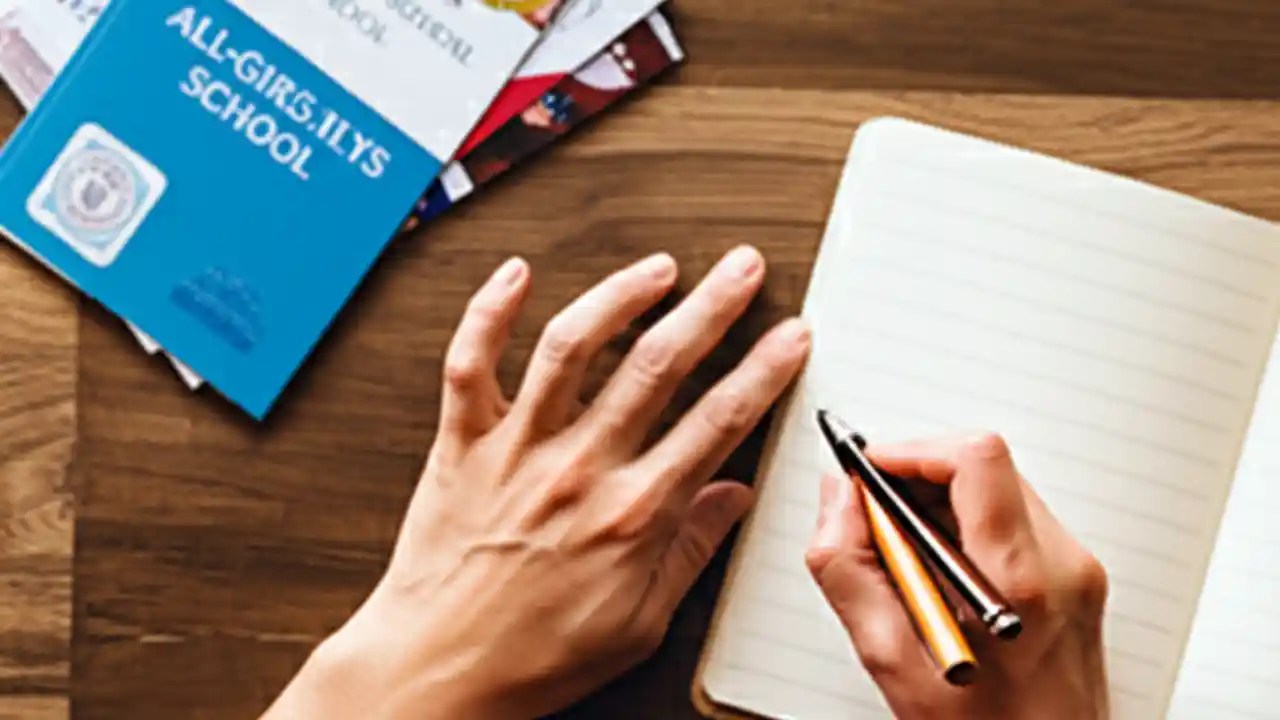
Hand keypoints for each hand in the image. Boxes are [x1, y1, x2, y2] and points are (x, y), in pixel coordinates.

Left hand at [264, 247, 809, 718]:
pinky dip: (490, 312)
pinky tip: (516, 274)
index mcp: (633, 513)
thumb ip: (691, 551)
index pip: (718, 420)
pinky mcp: (462, 444)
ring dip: (621, 295)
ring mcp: (517, 448)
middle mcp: (579, 467)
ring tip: (658, 268)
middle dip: (712, 307)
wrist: (439, 671)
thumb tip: (733, 497)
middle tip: (741, 269)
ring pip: (573, 345)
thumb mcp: (639, 622)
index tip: (788, 338)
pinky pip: (471, 363)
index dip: (763, 370)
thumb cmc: (534, 659)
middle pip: (658, 364)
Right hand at [805, 434, 1109, 719]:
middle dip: (916, 478)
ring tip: (904, 559)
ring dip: (937, 505)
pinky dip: (962, 529)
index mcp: (1019, 580)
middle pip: (984, 467)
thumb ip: (850, 569)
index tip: (868, 469)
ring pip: (996, 489)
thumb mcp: (892, 661)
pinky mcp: (1075, 578)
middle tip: (872, 517)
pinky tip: (937, 576)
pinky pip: (1011, 520)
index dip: (910, 452)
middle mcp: (1061, 564)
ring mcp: (1076, 570)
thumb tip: (836, 500)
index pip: (975, 461)